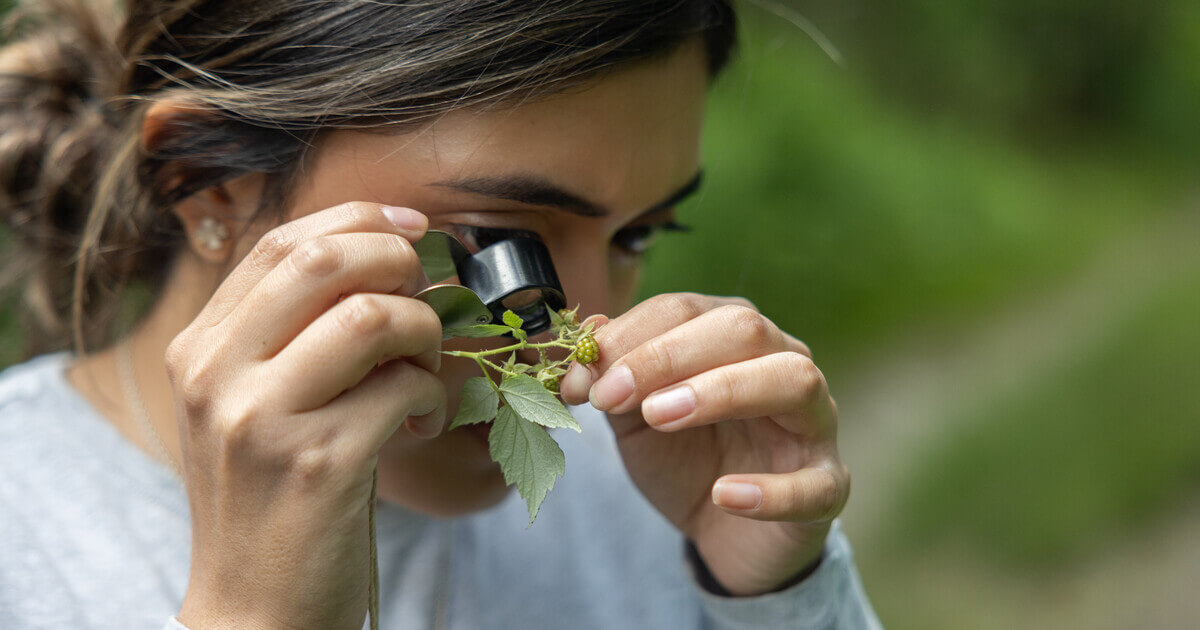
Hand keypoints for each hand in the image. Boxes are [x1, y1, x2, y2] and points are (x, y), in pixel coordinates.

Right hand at [167, 203, 445, 629]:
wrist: (255, 608)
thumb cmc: (272, 498)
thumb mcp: (253, 405)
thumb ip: (290, 333)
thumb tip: (384, 253)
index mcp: (199, 348)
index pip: (282, 240)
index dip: (362, 219)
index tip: (415, 230)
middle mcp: (216, 374)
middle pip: (324, 259)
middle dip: (400, 262)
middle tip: (428, 299)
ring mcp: (260, 419)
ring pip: (372, 317)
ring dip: (424, 334)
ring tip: (424, 372)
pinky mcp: (316, 464)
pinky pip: (403, 388)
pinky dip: (431, 396)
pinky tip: (419, 424)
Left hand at [561, 293, 848, 595]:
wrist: (723, 533)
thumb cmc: (685, 459)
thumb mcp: (635, 417)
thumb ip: (613, 378)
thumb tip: (587, 332)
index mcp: (735, 337)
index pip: (688, 310)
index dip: (630, 336)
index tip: (581, 377)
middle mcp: (784, 363)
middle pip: (743, 329)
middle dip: (668, 356)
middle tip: (611, 395)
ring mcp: (815, 423)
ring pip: (793, 381)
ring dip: (723, 392)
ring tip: (660, 417)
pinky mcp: (828, 485)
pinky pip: (815, 483)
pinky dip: (770, 490)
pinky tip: (725, 494)